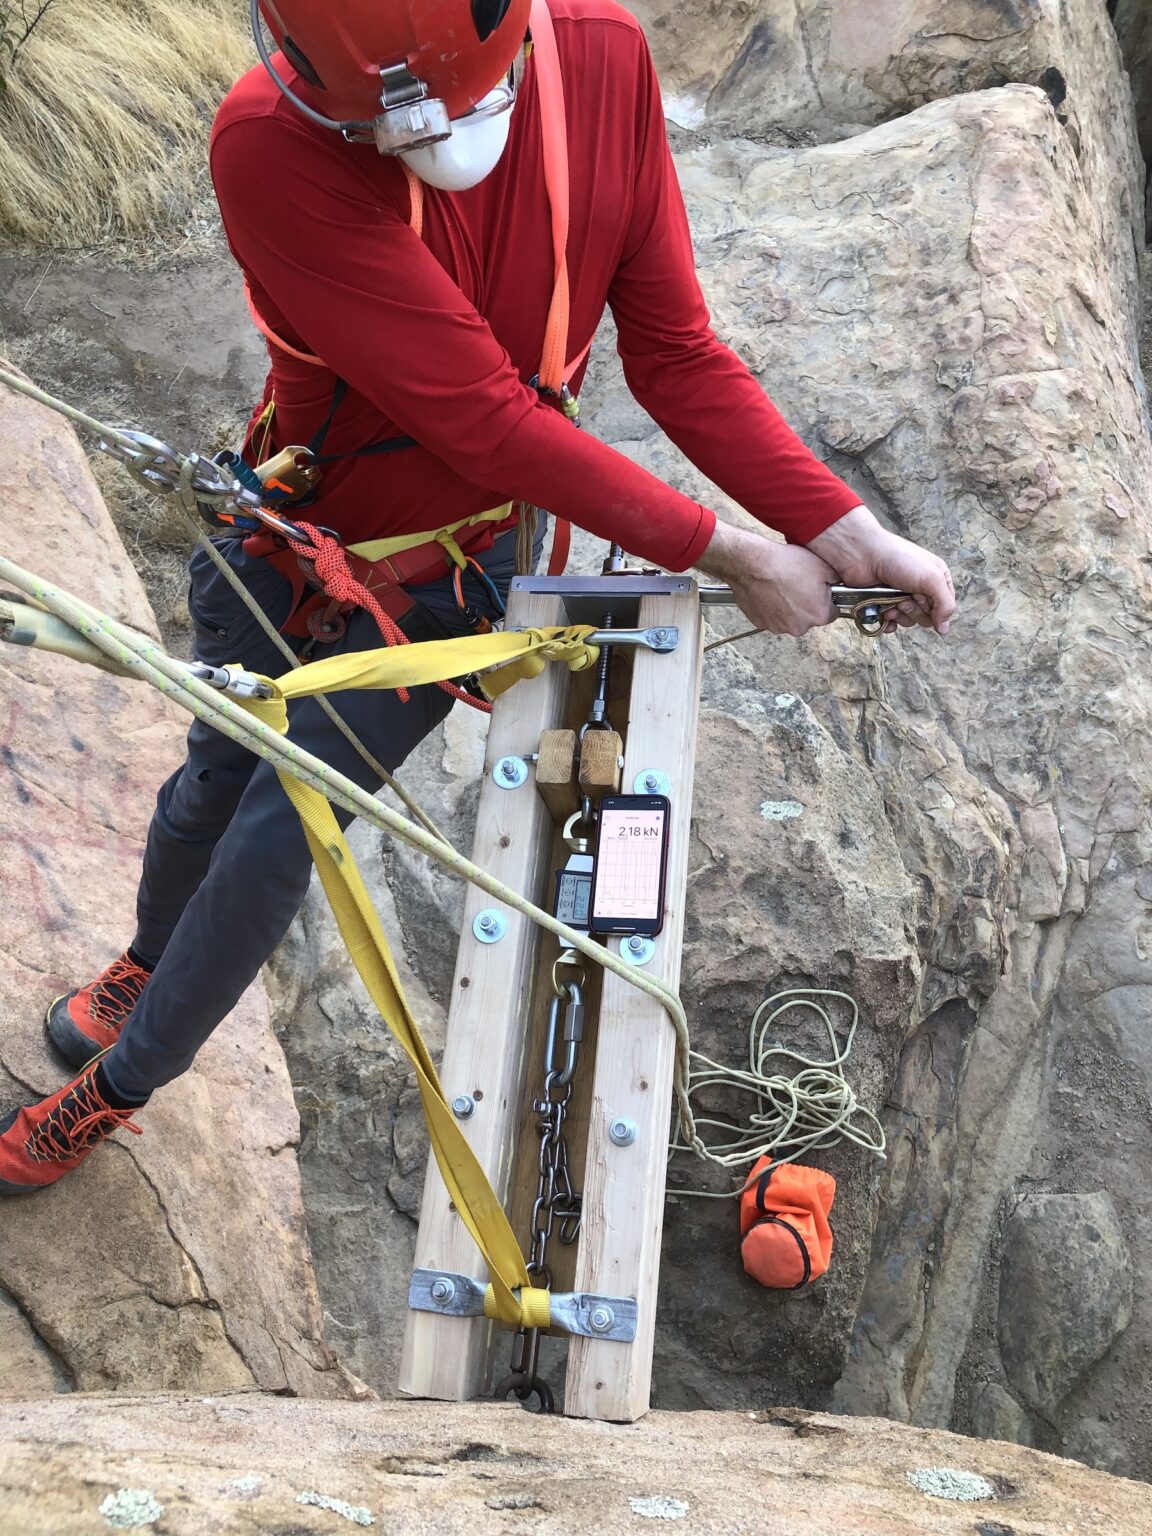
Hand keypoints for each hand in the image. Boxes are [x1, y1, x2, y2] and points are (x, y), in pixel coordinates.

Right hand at [697, 522, 837, 636]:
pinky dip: (772, 608)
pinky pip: (772, 617)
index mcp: (819, 615)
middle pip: (810, 617)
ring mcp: (778, 627)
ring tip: (782, 586)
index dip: (827, 598)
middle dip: (807, 604)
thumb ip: (837, 580)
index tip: (819, 588)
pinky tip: (769, 592)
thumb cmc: (786, 564)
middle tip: (798, 584)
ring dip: (789, 607)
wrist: (752, 564)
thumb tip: (841, 585)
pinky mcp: (761, 623)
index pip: (832, 612)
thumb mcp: (822, 565)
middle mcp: (799, 627)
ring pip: (790, 619)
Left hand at [807, 505, 954, 634]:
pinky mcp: (883, 603)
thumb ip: (945, 604)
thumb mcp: (932, 577)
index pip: (944, 607)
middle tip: (904, 599)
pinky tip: (883, 613)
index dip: (935, 608)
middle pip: (926, 617)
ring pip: (908, 621)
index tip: (923, 597)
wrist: (863, 555)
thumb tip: (944, 629)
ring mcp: (900, 596)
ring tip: (890, 602)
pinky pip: (890, 624)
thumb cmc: (900, 560)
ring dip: (900, 615)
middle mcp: (920, 588)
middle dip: (915, 611)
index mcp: (936, 579)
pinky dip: (887, 622)